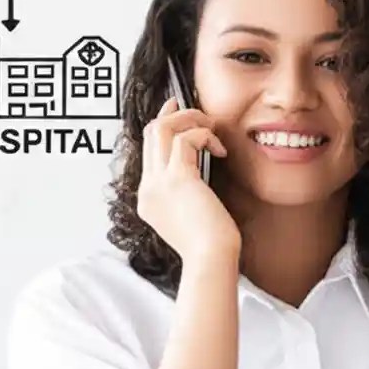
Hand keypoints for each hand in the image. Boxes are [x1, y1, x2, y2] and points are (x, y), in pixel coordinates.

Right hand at [136, 98, 238, 265]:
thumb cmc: (210, 244)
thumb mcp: (190, 216)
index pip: (149, 152)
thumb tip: (198, 175)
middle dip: (172, 114)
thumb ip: (186, 194)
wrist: (210, 259)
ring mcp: (158, 183)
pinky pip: (185, 140)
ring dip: (189, 120)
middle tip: (194, 109)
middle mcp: (148, 188)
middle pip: (149, 134)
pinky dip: (204, 136)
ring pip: (161, 128)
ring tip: (211, 127)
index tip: (178, 113)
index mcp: (149, 199)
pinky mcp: (177, 179)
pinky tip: (220, 150)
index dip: (163, 127)